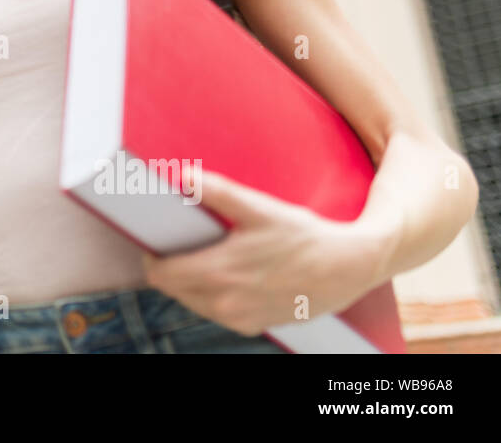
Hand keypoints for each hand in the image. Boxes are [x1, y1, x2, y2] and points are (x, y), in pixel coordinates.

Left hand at [139, 169, 385, 335]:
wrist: (347, 268)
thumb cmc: (303, 236)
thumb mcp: (259, 208)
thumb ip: (217, 192)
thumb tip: (182, 175)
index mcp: (217, 273)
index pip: (160, 275)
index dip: (153, 257)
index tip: (159, 241)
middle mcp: (223, 303)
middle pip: (172, 289)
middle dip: (170, 268)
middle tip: (183, 244)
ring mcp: (239, 319)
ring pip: (192, 302)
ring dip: (191, 282)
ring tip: (207, 257)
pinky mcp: (253, 325)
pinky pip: (216, 312)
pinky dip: (213, 295)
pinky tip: (231, 275)